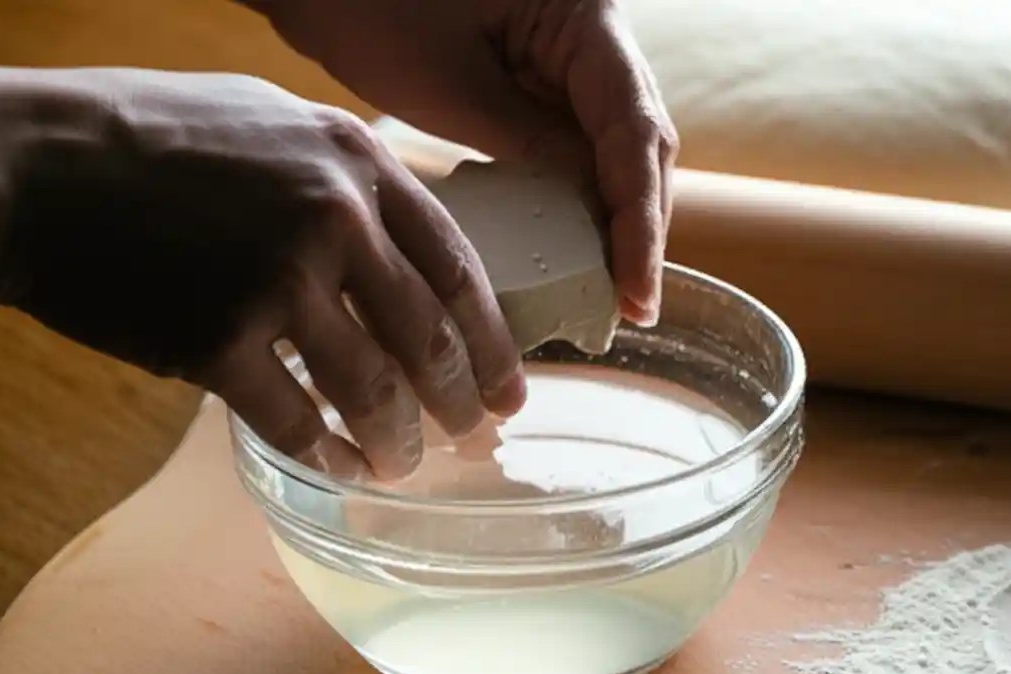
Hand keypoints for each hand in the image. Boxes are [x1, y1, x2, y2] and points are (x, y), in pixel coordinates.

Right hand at [0, 68, 523, 475]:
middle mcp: (335, 217)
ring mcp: (278, 278)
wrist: (35, 163)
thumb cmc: (150, 137)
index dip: (493, 342)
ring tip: (401, 466)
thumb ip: (349, 177)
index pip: (459, 268)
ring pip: (373, 389)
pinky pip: (296, 421)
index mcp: (357, 162)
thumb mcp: (276, 122)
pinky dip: (326, 457)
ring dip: (397, 442)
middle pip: (429, 338)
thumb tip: (407, 242)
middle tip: (472, 439)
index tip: (511, 389)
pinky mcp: (217, 338)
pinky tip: (337, 468)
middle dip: (461, 403)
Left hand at [262, 0, 678, 324]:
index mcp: (587, 16)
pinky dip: (579, 198)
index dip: (641, 219)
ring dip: (615, 219)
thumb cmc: (369, 6)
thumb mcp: (449, 87)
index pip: (635, 129)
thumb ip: (530, 146)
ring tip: (612, 294)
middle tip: (632, 308)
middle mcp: (593, 34)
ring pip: (615, 149)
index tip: (636, 293)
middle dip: (638, 225)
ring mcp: (570, 56)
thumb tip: (592, 217)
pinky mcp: (540, 79)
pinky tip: (575, 250)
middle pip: (639, 141)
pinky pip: (575, 144)